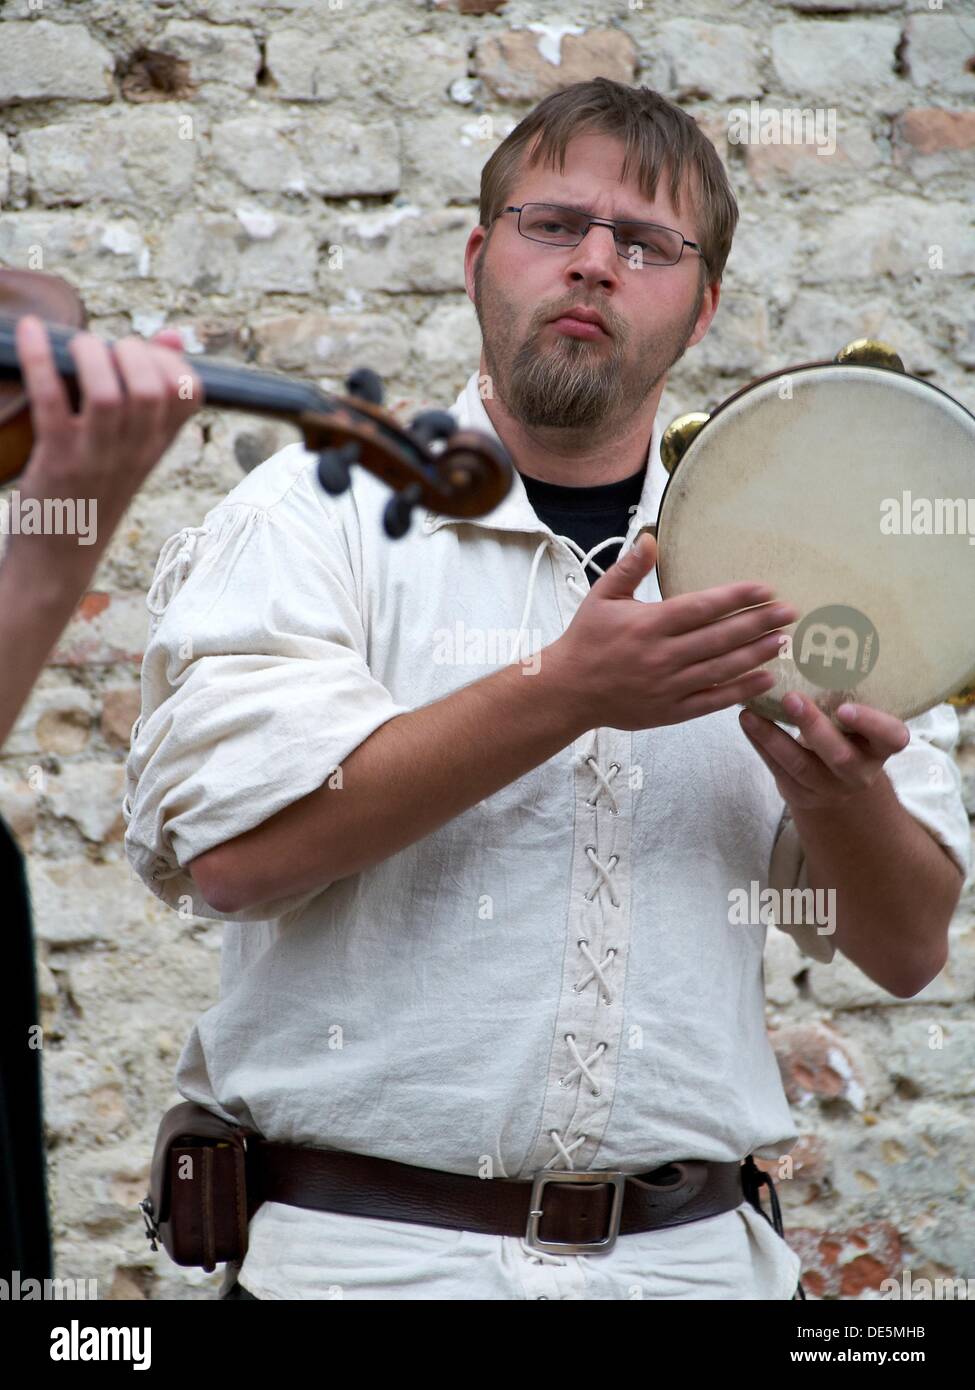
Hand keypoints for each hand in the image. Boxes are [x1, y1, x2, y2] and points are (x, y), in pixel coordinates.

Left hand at [9, 314, 201, 579]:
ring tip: (76, 347)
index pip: (190, 394)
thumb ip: (151, 396)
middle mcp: (133, 451)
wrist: (60, 557)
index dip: (171, 359)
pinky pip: (51, 401)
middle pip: (151, 389)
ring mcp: (95, 457)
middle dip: (129, 351)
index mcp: (155, 446)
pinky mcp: (56, 459)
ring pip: (107, 394)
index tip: (144, 353)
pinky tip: (29, 333)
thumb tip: (170, 336)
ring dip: (90, 355)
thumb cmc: (92, 495)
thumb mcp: (132, 448)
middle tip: (105, 349)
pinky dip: (38, 359)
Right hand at [548, 531, 798, 730]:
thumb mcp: (601, 597)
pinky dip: (740, 691)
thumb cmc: (586, 640)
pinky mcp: (670, 710)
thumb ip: (629, 568)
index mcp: (648, 624)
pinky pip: (712, 701)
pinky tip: (764, 679)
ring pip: (722, 669)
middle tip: (789, 612)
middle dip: (758, 623)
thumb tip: (651, 539)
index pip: (701, 608)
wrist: (567, 691)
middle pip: (720, 637)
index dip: (736, 598)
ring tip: (783, 641)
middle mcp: (662, 655)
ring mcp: (668, 685)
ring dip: (756, 654)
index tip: (764, 589)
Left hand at [738, 692, 910, 810]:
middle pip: (839, 755)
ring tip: (752, 712)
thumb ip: (847, 696)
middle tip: (791, 697)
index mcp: (882, 745)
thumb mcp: (858, 719)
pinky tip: (747, 722)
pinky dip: (761, 744)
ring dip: (773, 737)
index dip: (871, 724)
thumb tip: (823, 637)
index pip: (892, 736)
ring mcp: (831, 787)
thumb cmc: (848, 734)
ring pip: (801, 765)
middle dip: (813, 726)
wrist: (837, 785)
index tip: (845, 708)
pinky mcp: (801, 794)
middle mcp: (861, 770)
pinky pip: (779, 770)